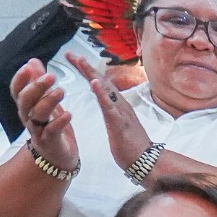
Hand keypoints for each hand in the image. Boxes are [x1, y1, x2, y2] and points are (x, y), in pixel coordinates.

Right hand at [12, 58, 80, 169]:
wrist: (58, 156)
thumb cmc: (50, 126)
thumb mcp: (45, 102)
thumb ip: (39, 83)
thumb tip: (32, 61)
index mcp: (26, 107)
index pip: (16, 91)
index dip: (20, 79)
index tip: (28, 66)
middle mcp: (28, 118)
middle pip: (25, 101)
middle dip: (36, 87)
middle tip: (51, 76)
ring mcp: (38, 130)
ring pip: (37, 115)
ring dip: (48, 101)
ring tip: (61, 91)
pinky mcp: (50, 141)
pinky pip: (52, 131)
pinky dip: (59, 122)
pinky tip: (68, 114)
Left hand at [67, 52, 151, 169]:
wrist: (146, 162)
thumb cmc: (132, 146)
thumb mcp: (118, 124)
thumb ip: (112, 111)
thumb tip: (106, 101)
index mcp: (117, 105)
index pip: (100, 83)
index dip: (87, 70)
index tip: (73, 59)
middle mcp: (120, 104)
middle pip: (101, 80)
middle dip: (85, 66)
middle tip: (70, 54)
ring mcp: (121, 112)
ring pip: (105, 89)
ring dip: (92, 74)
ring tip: (80, 61)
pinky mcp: (120, 123)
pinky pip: (109, 106)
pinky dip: (101, 93)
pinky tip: (94, 83)